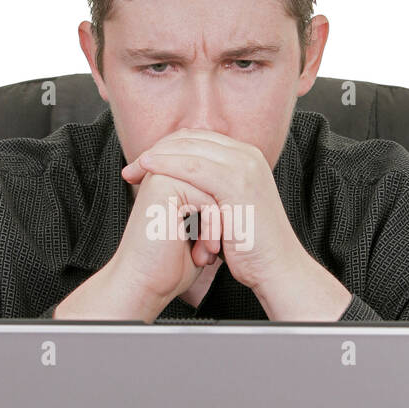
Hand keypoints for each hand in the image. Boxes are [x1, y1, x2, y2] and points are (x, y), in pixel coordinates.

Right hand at [111, 166, 224, 311]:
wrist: (146, 285)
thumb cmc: (172, 266)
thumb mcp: (200, 233)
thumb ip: (213, 209)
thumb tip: (241, 199)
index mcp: (172, 179)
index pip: (217, 184)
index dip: (223, 217)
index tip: (213, 246)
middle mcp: (165, 172)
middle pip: (218, 186)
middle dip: (222, 219)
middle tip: (212, 250)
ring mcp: (163, 176)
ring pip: (216, 192)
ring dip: (219, 226)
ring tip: (208, 252)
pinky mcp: (163, 186)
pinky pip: (207, 199)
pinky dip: (212, 229)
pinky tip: (205, 252)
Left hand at [121, 127, 304, 295]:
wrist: (277, 268)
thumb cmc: (250, 247)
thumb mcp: (230, 209)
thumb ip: (212, 191)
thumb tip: (184, 188)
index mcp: (246, 158)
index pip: (198, 139)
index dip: (167, 148)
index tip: (141, 165)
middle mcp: (248, 156)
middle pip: (192, 138)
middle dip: (157, 149)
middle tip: (131, 166)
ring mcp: (245, 166)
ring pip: (190, 148)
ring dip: (157, 156)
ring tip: (133, 169)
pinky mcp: (238, 183)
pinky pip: (193, 166)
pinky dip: (167, 164)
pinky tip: (148, 169)